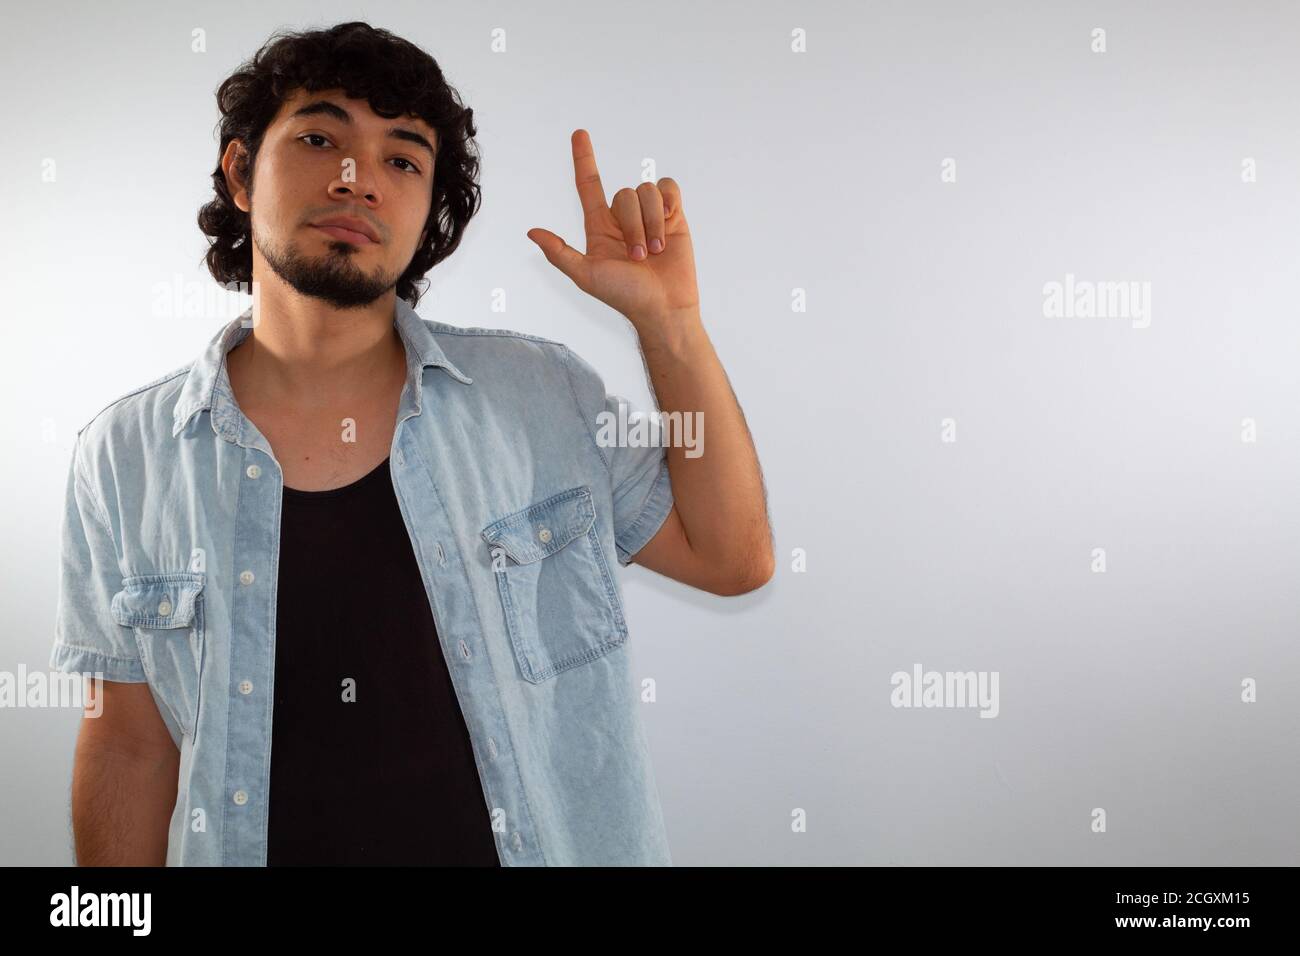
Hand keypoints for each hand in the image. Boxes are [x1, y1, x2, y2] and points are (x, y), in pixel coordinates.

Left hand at [527, 129, 699, 328]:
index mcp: (600, 226)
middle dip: (633, 225)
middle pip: (624, 194)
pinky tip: (669, 222)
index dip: (584, 159)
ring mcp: (649, 216)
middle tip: (638, 256)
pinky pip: (668, 188)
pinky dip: (669, 201)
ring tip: (655, 251)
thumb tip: (533, 232)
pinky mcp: (673, 216)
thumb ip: (560, 253)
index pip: (589, 185)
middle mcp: (623, 218)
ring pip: (646, 191)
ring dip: (651, 224)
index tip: (579, 134)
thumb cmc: (625, 296)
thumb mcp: (587, 276)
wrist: (664, 307)